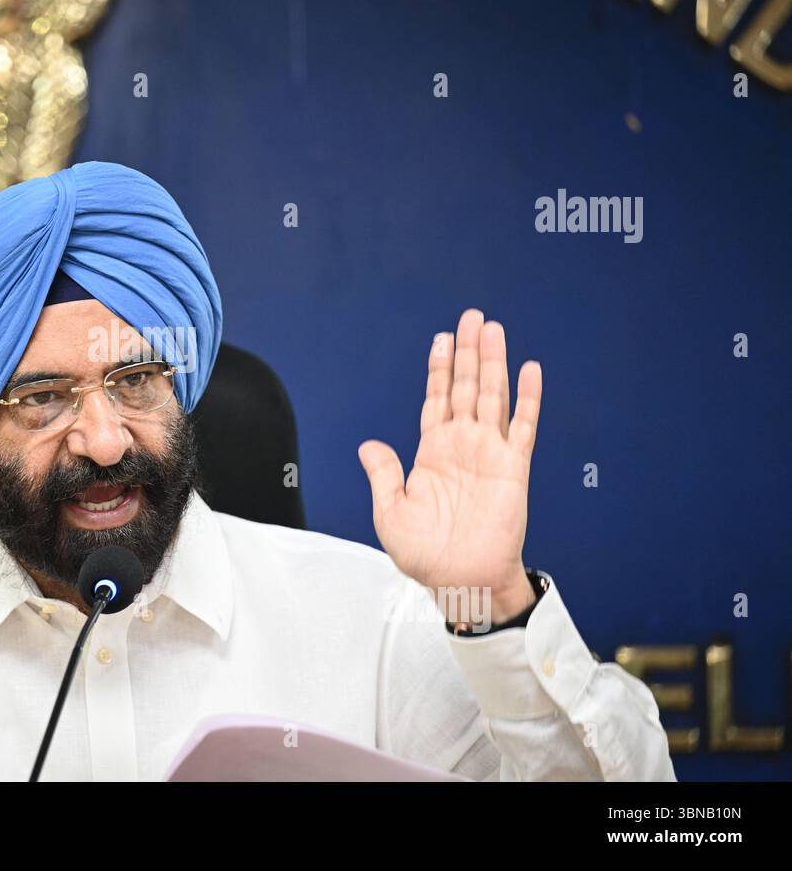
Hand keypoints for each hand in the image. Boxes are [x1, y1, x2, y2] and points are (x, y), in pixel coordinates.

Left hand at [358, 309, 541, 623]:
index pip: (437, 400)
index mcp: (432, 453)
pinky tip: (530, 370)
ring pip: (492, 396)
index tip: (442, 339)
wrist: (461, 582)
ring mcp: (489, 453)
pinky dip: (528, 398)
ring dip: (493, 363)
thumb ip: (384, 475)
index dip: (439, 369)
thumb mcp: (391, 513)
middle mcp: (462, 446)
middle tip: (471, 317)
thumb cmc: (426, 555)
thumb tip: (369, 445)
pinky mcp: (514, 468)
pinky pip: (523, 426)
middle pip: (465, 387)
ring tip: (493, 329)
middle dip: (468, 352)